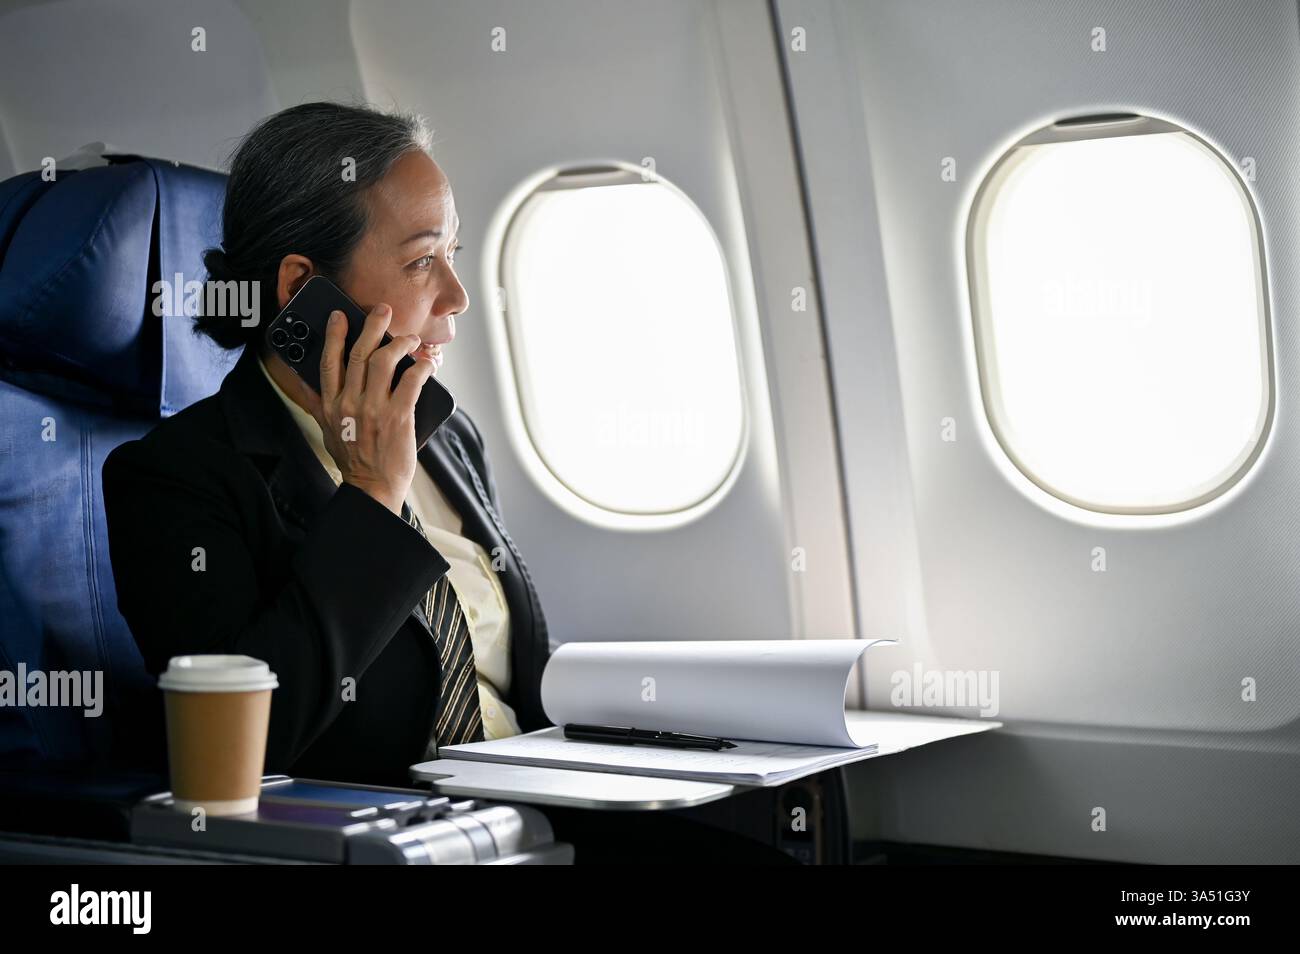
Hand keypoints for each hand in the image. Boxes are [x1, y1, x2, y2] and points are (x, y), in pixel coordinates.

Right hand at [308, 303, 435, 515]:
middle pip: (359, 354)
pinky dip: (421, 367)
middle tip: (383, 310)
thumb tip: (303, 380)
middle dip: (372, 327)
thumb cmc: (353, 459)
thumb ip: (316, 403)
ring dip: (400, 343)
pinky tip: (427, 363)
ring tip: (410, 338)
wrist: (372, 488)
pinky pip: (410, 382)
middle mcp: (349, 403)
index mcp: (330, 405)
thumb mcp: (325, 429)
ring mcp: (373, 410)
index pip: (328, 362)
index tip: (339, 315)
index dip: (334, 335)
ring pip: (384, 361)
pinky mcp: (397, 418)